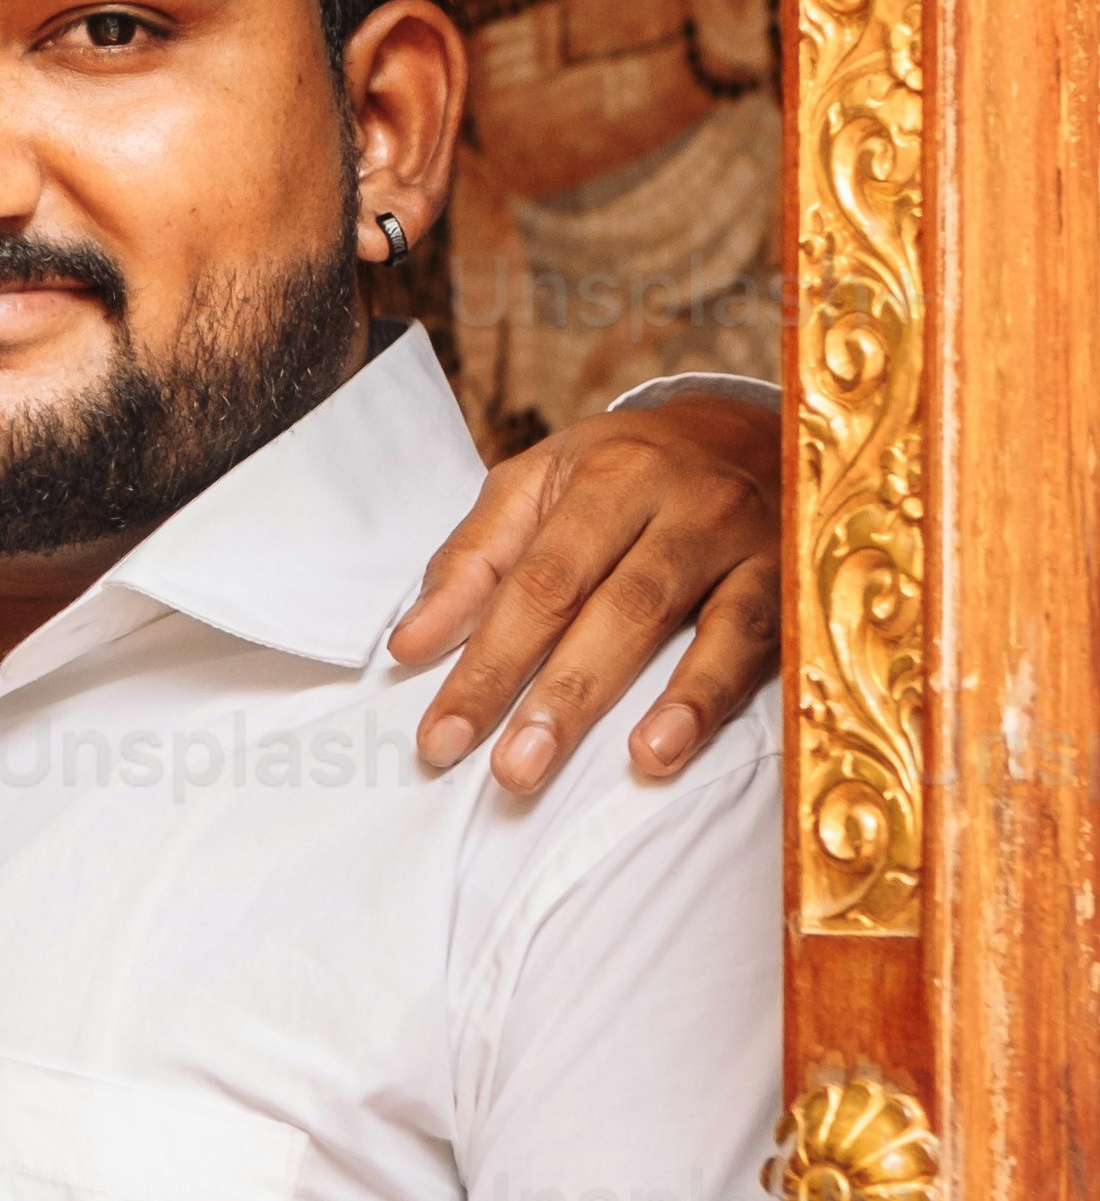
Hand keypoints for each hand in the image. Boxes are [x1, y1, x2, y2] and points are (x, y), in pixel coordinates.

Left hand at [391, 384, 776, 791]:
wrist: (747, 429)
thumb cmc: (623, 472)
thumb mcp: (538, 486)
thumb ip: (472, 562)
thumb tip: (409, 647)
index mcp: (606, 474)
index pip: (535, 581)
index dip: (486, 663)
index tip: (442, 737)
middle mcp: (680, 500)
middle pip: (609, 604)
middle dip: (557, 694)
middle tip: (512, 771)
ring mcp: (743, 536)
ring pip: (692, 623)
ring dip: (661, 700)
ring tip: (626, 764)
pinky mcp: (792, 574)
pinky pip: (756, 641)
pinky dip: (714, 696)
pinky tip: (674, 745)